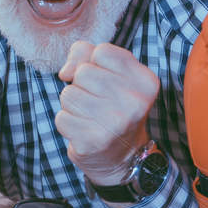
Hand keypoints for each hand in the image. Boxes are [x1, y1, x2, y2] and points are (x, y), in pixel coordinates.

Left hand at [55, 42, 159, 186]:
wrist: (122, 156)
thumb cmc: (114, 107)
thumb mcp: (112, 74)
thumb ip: (86, 54)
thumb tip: (66, 71)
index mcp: (146, 81)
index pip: (102, 51)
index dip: (96, 64)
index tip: (107, 81)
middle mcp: (135, 102)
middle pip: (83, 72)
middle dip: (82, 85)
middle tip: (98, 101)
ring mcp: (114, 123)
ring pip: (69, 94)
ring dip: (73, 105)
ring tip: (91, 116)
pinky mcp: (93, 141)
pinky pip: (61, 117)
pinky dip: (68, 123)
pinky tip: (84, 129)